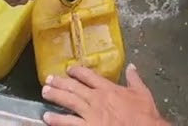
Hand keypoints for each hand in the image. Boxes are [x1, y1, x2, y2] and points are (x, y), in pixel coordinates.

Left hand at [42, 64, 164, 125]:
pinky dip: (57, 120)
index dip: (77, 71)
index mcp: (108, 89)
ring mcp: (90, 114)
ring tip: (44, 92)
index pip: (88, 76)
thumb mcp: (142, 92)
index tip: (69, 69)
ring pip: (68, 102)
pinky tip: (47, 117)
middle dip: (60, 82)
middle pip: (74, 87)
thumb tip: (131, 66)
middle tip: (48, 79)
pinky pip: (69, 123)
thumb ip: (134, 79)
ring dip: (55, 96)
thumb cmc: (143, 114)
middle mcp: (96, 99)